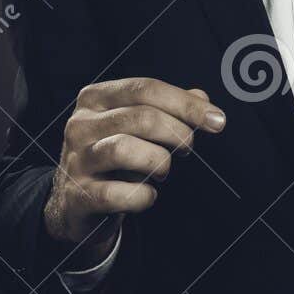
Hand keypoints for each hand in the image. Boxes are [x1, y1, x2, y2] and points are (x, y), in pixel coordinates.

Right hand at [44, 77, 225, 263]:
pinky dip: (143, 196)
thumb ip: (169, 109)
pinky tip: (148, 194)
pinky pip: (118, 194)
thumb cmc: (113, 159)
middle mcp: (81, 124)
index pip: (145, 89)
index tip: (217, 120)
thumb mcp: (137, 127)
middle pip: (141, 117)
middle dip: (177, 133)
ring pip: (125, 149)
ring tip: (164, 169)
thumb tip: (202, 98)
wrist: (76, 204)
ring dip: (159, 161)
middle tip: (188, 147)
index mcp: (95, 98)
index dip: (186, 104)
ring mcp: (76, 160)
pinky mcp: (78, 195)